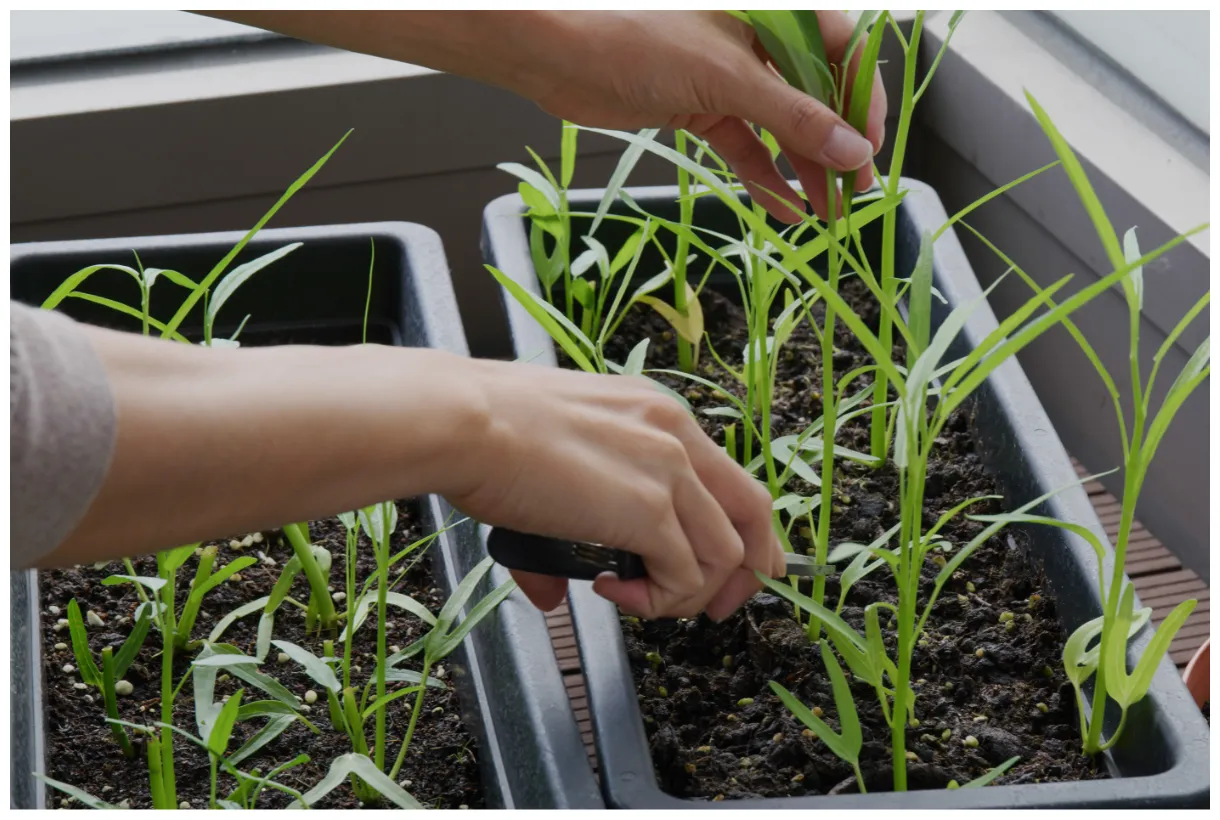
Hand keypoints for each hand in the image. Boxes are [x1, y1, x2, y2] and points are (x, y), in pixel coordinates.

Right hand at [438, 359, 785, 620]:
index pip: (730, 477)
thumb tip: (552, 591)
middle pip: (753, 514)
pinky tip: (608, 589)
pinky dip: (655, 600)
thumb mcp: (553, 457)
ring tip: (630, 596)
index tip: (725, 570)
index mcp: (658, 413)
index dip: (740, 532)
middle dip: (744, 573)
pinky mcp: (648, 510)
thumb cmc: (489, 428)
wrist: (464, 422)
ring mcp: (668, 471)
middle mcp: (676, 435)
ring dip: (685, 593)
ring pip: (724, 555)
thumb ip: (569, 519)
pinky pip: (683, 577)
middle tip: (714, 608)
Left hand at [524, 11, 886, 220]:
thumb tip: (853, 151)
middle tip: (855, 192)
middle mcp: (755, 39)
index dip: (862, 101)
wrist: (557, 55)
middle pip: (813, 94)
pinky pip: (743, 142)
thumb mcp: (729, 80)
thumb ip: (795, 118)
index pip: (842, 51)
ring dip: (803, 168)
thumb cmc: (639, 40)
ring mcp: (726, 74)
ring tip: (827, 211)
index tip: (871, 148)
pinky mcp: (699, 105)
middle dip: (835, 144)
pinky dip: (762, 175)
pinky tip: (785, 209)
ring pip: (779, 124)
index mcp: (773, 11)